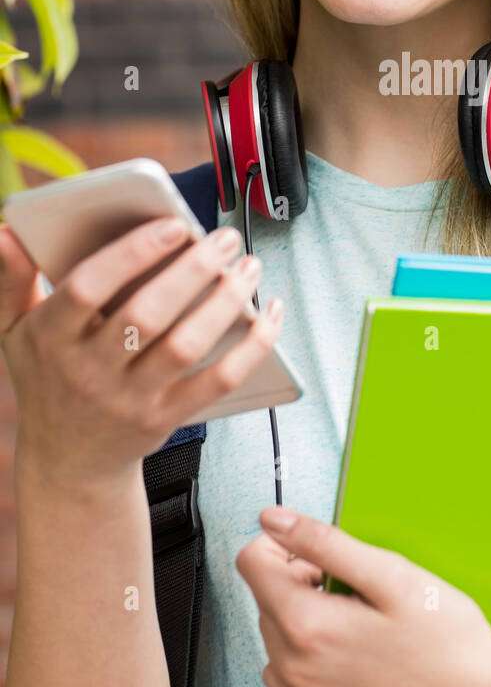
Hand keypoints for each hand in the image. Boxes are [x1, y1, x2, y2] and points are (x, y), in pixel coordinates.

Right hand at [1, 215, 282, 481]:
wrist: (67, 462)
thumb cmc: (47, 377)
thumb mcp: (14, 330)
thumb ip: (10, 279)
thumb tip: (5, 230)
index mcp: (50, 338)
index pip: (87, 289)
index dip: (132, 254)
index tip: (173, 224)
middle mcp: (88, 371)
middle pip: (146, 315)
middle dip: (192, 270)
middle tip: (224, 238)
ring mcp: (129, 399)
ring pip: (186, 345)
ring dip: (225, 302)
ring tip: (248, 266)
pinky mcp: (166, 419)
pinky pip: (217, 381)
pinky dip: (251, 347)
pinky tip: (269, 313)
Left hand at [236, 507, 490, 686]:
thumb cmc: (449, 644)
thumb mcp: (392, 574)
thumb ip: (324, 542)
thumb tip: (275, 521)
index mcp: (308, 627)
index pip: (251, 563)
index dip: (284, 546)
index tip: (316, 556)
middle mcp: (295, 673)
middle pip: (265, 602)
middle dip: (301, 586)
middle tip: (355, 593)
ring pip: (276, 644)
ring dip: (305, 628)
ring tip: (358, 629)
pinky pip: (292, 683)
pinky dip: (313, 666)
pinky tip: (356, 661)